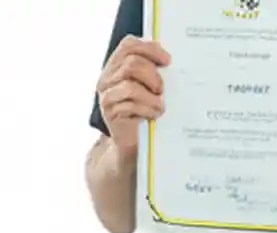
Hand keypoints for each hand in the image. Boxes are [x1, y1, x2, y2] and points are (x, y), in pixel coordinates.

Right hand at [96, 35, 171, 152]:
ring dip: (151, 96)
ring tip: (159, 106)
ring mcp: (107, 95)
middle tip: (161, 90)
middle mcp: (107, 78)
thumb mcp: (149, 88)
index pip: (128, 45)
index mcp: (116, 66)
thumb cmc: (145, 112)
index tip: (167, 61)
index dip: (150, 49)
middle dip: (153, 76)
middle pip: (131, 64)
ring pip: (131, 86)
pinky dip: (148, 109)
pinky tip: (154, 115)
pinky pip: (131, 105)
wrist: (134, 143)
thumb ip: (154, 71)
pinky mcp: (110, 113)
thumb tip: (169, 61)